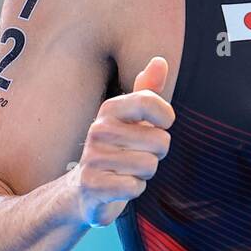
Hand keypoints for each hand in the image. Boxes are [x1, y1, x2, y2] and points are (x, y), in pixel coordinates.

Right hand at [68, 57, 173, 227]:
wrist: (84, 189)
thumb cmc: (117, 148)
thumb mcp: (133, 118)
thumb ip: (148, 90)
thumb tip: (159, 60)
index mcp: (111, 109)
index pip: (150, 101)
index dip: (165, 117)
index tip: (160, 125)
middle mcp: (99, 129)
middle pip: (160, 140)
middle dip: (156, 154)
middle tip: (136, 155)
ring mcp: (93, 158)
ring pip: (149, 166)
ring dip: (144, 174)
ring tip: (126, 170)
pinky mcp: (93, 186)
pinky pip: (134, 187)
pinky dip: (133, 190)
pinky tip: (119, 185)